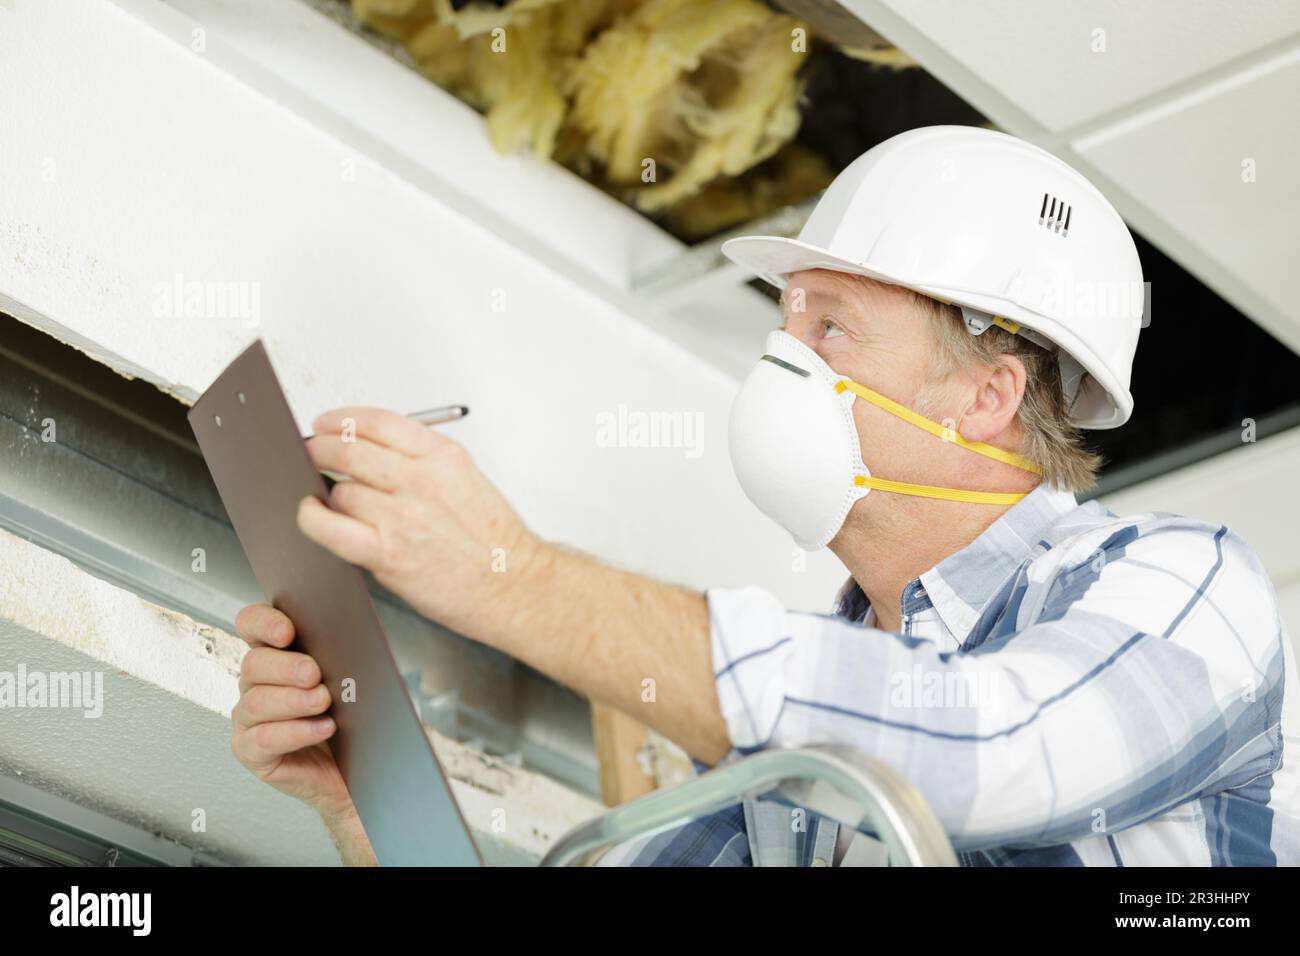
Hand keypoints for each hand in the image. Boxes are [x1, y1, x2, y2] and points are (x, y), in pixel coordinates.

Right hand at [230, 603, 352, 820]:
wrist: (360, 766)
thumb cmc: (354, 717)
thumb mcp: (352, 677)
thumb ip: (341, 653)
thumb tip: (350, 634)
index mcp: (276, 654)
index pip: (252, 625)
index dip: (263, 623)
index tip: (287, 631)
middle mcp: (256, 684)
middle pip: (253, 664)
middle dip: (286, 667)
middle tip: (315, 673)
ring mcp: (249, 719)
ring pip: (256, 702)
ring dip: (293, 701)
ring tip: (324, 702)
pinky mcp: (252, 752)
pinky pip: (263, 739)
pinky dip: (295, 732)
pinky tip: (323, 728)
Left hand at [298, 407, 548, 645]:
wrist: (513, 585)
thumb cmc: (495, 541)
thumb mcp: (468, 479)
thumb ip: (424, 460)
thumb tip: (372, 449)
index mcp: (443, 457)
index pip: (378, 422)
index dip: (342, 419)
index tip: (328, 423)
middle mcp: (421, 480)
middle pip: (349, 448)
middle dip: (322, 447)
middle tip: (314, 452)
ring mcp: (402, 516)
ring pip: (340, 489)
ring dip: (331, 494)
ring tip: (337, 502)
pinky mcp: (387, 552)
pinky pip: (330, 527)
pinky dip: (312, 518)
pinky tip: (311, 513)